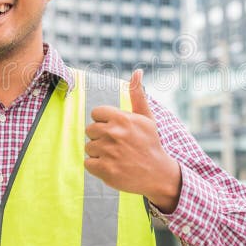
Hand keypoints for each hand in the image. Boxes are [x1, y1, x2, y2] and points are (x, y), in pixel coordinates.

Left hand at [84, 69, 181, 212]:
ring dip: (99, 153)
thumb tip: (137, 71)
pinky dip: (97, 167)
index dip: (105, 122)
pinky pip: (88, 163)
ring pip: (89, 147)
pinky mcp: (104, 169)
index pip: (96, 113)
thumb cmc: (150, 143)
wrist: (157, 174)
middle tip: (117, 145)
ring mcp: (108, 152)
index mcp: (121, 118)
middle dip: (101, 137)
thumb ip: (137, 94)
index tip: (117, 130)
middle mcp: (114, 133)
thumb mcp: (146, 117)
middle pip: (90, 130)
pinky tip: (112, 166)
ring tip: (116, 156)